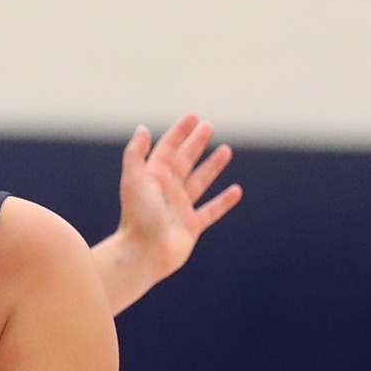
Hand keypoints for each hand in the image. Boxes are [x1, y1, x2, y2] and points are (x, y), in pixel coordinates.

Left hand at [114, 113, 242, 279]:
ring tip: (226, 150)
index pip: (167, 148)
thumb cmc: (137, 217)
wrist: (143, 254)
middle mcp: (166, 191)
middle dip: (196, 143)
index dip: (179, 132)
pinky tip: (236, 190)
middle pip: (184, 161)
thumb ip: (136, 153)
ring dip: (212, 166)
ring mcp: (179, 209)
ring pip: (199, 182)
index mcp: (152, 177)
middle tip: (209, 126)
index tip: (193, 116)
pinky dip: (224, 201)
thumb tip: (142, 128)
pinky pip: (211, 210)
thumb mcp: (134, 180)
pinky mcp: (191, 227)